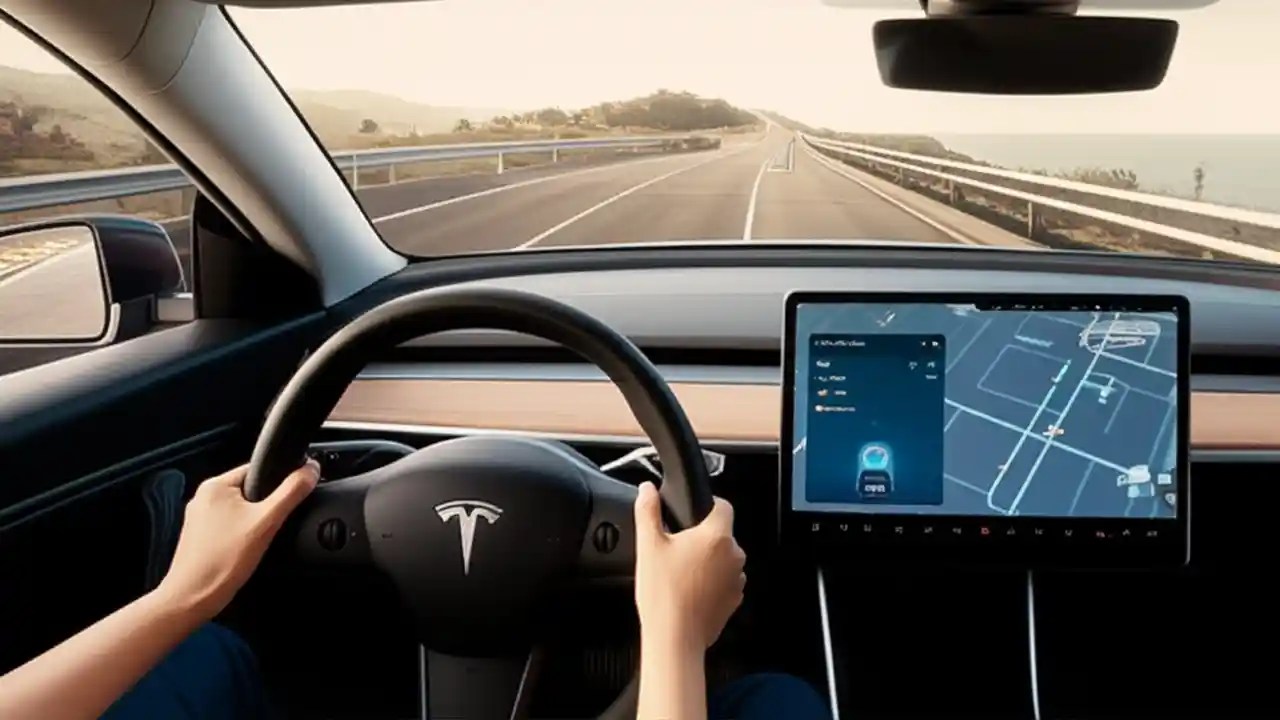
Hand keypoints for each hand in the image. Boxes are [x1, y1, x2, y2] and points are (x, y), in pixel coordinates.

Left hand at [157, 461, 318, 620]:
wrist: (192, 598)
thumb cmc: (223, 561)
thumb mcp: (267, 522)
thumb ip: (291, 492)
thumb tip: (311, 470)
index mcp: (215, 485)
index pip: (257, 469)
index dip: (278, 484)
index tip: (285, 504)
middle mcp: (203, 498)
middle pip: (250, 492)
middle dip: (264, 510)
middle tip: (266, 529)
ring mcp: (198, 518)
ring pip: (240, 512)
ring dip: (252, 525)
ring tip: (251, 543)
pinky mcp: (199, 537)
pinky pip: (229, 527)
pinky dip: (239, 537)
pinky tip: (240, 552)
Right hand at [633, 481, 745, 650]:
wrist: (675, 639)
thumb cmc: (663, 594)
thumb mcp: (648, 546)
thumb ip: (648, 511)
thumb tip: (647, 490)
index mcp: (717, 536)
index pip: (723, 505)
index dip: (707, 505)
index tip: (691, 514)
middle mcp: (734, 556)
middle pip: (721, 534)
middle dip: (701, 538)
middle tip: (676, 550)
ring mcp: (737, 580)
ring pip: (723, 559)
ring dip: (707, 561)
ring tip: (680, 574)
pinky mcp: (734, 600)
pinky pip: (724, 582)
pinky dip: (710, 583)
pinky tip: (689, 591)